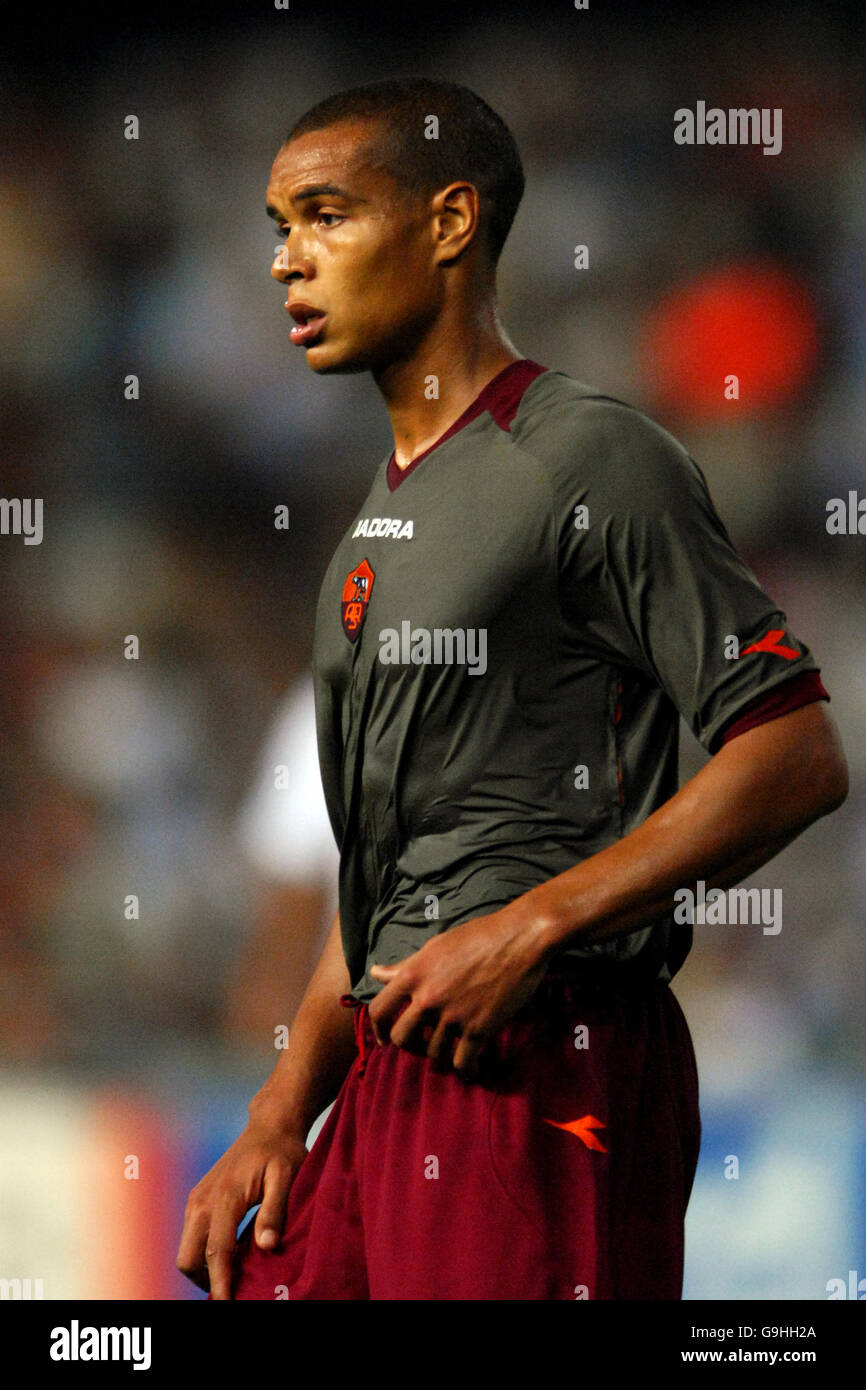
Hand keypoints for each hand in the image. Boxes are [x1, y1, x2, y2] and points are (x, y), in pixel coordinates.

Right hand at [176, 1117, 308, 1299]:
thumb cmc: (281, 1152)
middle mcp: (202, 1200)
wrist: (268, 1126)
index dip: (221, 1283)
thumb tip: (267, 1246)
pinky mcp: (197, 1200)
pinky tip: (230, 1257)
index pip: (217, 1251)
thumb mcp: (286, 1177)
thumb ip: (275, 1211)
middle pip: (189, 1258)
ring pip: (187, 1251)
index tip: (227, 1304)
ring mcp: (196, 1200)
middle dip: (207, 1280)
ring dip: (204, 1269)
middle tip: (235, 1291)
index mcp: (225, 1196)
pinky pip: (191, 1238)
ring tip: (235, 1277)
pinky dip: (204, 1254)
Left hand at [368, 903, 549, 1078]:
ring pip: (433, 1053)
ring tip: (450, 1050)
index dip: (378, 1029)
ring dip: (440, 1056)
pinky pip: (462, 1063)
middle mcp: (428, 998)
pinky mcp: (479, 1029)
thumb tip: (375, 973)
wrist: (518, 939)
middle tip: (422, 1044)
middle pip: (402, 1039)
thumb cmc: (476, 936)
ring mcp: (453, 1015)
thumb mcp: (434, 947)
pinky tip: (470, 1067)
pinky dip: (465, 1069)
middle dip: (410, 1045)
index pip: (378, 1011)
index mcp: (412, 975)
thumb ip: (404, 967)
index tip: (384, 1039)